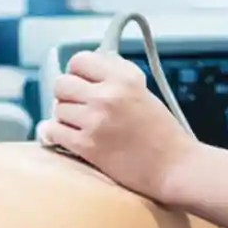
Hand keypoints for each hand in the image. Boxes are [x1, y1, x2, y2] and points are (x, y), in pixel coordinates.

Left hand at [37, 51, 198, 200]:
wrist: (174, 166)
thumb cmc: (162, 132)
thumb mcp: (143, 91)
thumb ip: (116, 75)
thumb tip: (91, 63)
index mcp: (125, 78)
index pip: (80, 61)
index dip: (78, 72)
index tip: (83, 81)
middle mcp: (108, 95)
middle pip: (62, 83)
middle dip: (67, 94)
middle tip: (79, 104)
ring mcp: (96, 120)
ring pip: (57, 108)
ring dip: (66, 116)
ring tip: (83, 124)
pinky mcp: (87, 145)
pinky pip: (53, 131)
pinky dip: (58, 134)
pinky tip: (72, 136)